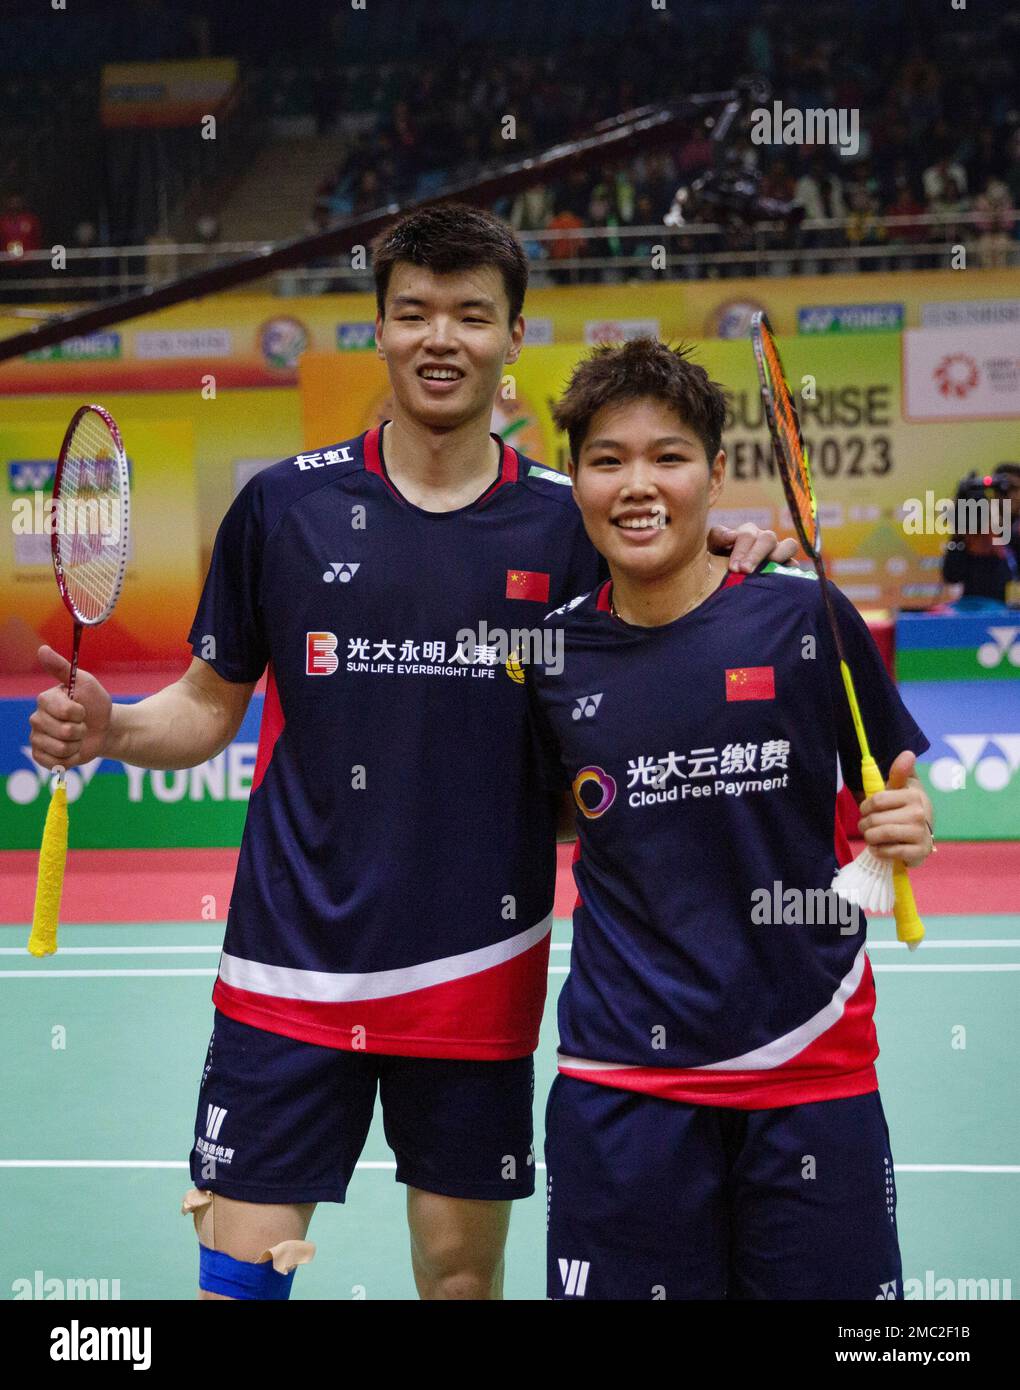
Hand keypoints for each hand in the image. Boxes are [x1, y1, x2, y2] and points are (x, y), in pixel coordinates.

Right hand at [29, 645, 112, 770]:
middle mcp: (36, 718)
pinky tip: (72, 750)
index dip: (80, 713)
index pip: (64, 711)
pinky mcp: (41, 756)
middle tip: (82, 725)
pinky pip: (54, 763)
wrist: (104, 728)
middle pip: (63, 732)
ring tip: (78, 737)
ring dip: (76, 745)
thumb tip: (42, 649)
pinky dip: (70, 759)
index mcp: (45, 699)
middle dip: (80, 731)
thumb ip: (62, 667)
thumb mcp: (84, 682)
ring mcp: (37, 738)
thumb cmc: (95, 703)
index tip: (83, 709)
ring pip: (60, 749)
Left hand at [707, 522, 799, 572]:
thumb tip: (731, 535)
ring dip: (779, 555)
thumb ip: (718, 537)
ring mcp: (779, 551)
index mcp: (747, 533)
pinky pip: (795, 564)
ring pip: (789, 545)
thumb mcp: (713, 549)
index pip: (747, 535)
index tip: (734, 568)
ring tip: (768, 569)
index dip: (741, 550)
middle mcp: (764, 539)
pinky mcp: (788, 566)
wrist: (725, 581)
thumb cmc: (718, 562)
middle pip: (768, 538)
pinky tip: (784, 578)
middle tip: (745, 570)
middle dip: (756, 554)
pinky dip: (792, 568)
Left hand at [856, 750, 933, 868]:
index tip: (866, 809)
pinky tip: (879, 848)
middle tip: (866, 826)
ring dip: (870, 838)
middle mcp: (919, 814)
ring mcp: (921, 834)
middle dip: (865, 824)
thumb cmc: (906, 808)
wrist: (921, 836)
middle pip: (876, 819)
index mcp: (914, 795)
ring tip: (871, 836)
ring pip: (881, 835)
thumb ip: (900, 772)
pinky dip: (879, 851)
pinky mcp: (919, 852)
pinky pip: (889, 852)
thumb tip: (908, 753)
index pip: (877, 800)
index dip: (865, 806)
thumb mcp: (903, 788)